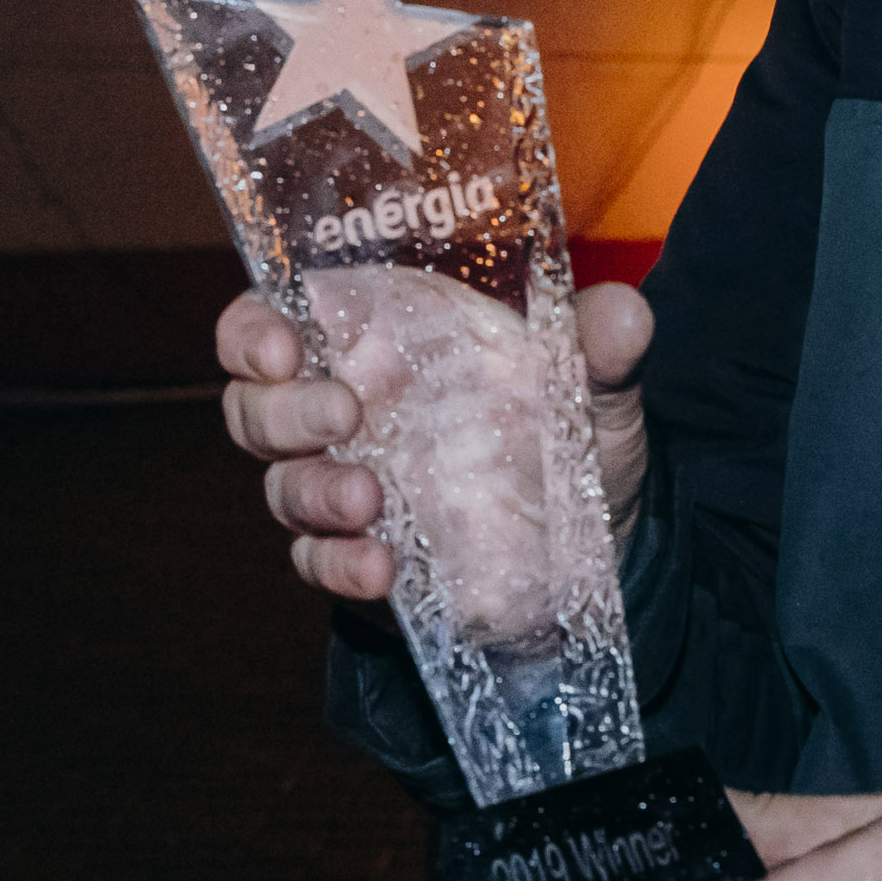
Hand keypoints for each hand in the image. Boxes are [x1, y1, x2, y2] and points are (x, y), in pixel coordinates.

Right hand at [216, 279, 652, 598]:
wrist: (595, 544)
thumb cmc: (568, 436)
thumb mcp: (594, 389)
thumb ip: (599, 349)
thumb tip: (627, 313)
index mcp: (375, 344)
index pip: (271, 321)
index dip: (254, 331)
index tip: (281, 346)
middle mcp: (343, 411)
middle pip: (256, 407)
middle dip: (284, 412)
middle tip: (343, 414)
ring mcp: (341, 488)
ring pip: (282, 487)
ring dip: (314, 491)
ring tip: (368, 500)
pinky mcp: (355, 558)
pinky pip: (318, 563)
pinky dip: (339, 565)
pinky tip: (379, 567)